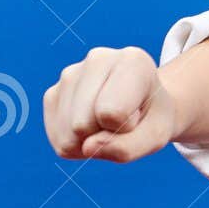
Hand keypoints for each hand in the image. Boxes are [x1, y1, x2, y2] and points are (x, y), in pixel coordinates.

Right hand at [43, 46, 178, 162]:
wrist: (144, 106)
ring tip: (109, 122)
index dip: (127, 127)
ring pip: (68, 135)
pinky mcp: (52, 94)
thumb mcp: (156, 137)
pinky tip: (93, 126)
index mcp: (132, 61)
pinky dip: (77, 144)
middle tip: (123, 119)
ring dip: (90, 141)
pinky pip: (59, 140)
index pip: (111, 113)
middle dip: (105, 135)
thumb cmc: (152, 119)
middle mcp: (96, 59)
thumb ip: (128, 147)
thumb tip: (86, 148)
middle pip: (82, 124)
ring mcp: (70, 74)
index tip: (138, 112)